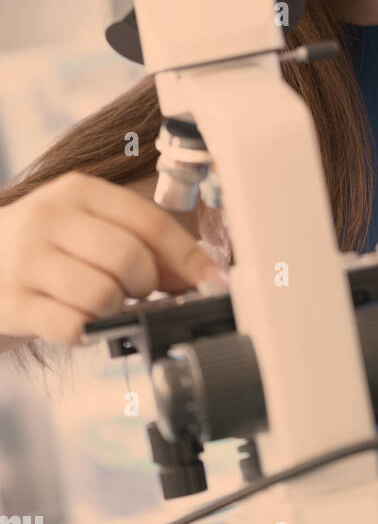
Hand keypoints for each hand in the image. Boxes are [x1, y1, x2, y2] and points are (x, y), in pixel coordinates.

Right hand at [0, 172, 224, 347]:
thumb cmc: (43, 247)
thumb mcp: (87, 226)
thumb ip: (140, 241)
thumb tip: (200, 274)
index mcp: (79, 191)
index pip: (150, 222)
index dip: (189, 256)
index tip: (213, 281)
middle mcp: (50, 218)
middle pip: (130, 258)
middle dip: (147, 285)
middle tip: (138, 291)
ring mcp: (26, 260)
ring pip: (103, 295)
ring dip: (116, 310)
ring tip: (104, 304)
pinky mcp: (10, 303)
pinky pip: (72, 327)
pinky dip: (87, 332)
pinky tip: (78, 322)